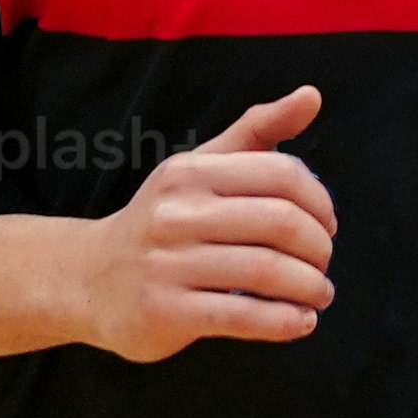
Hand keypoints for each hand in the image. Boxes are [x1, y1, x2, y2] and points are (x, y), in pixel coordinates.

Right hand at [79, 87, 328, 360]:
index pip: (282, 175)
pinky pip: (243, 317)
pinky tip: (301, 321)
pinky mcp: (165, 312)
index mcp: (191, 172)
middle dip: (319, 248)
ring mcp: (167, 264)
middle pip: (281, 224)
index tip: (326, 225)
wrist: (90, 278)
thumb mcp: (201, 167)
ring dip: (310, 287)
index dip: (320, 201)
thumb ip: (257, 131)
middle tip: (323, 264)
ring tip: (319, 294)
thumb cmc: (164, 220)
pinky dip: (285, 321)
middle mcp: (176, 213)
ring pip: (267, 272)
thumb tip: (312, 95)